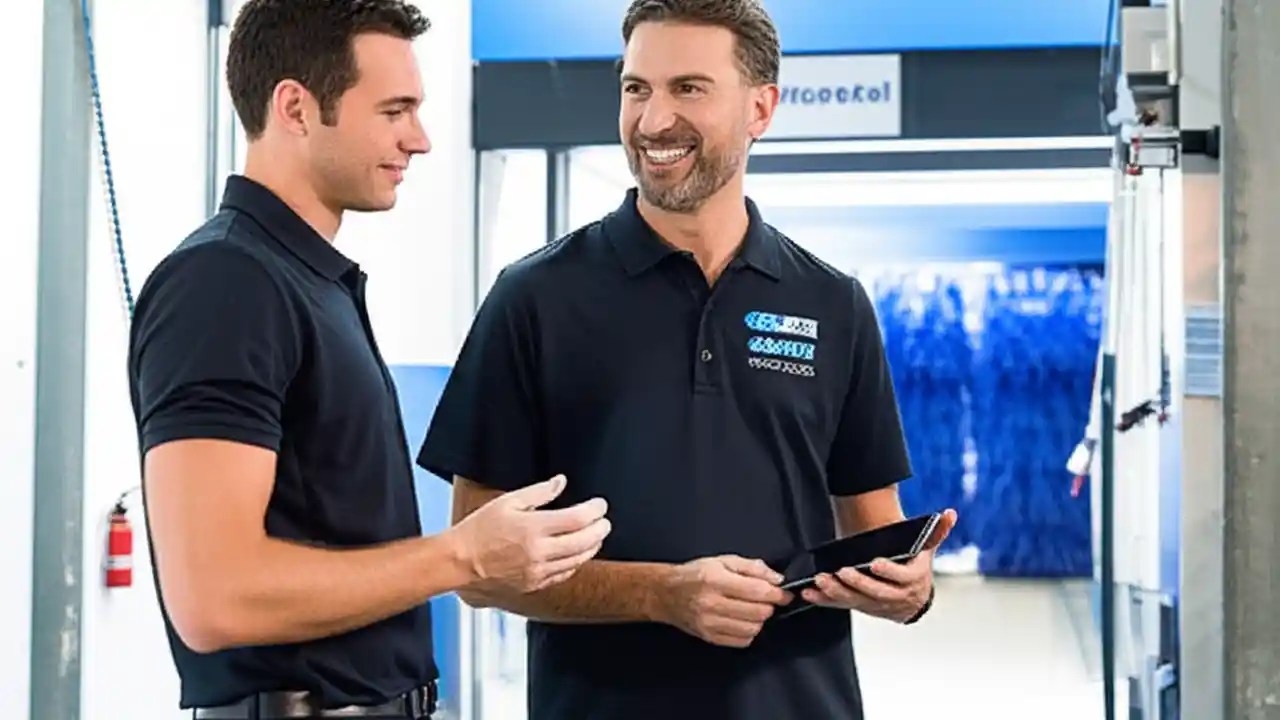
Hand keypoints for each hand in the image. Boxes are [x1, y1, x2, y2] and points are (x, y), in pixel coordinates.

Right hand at [451, 475, 610, 593]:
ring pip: (578, 560)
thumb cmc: (479, 530)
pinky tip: (577, 554)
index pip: (577, 519)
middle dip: (600, 529)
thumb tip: (561, 482)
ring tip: (596, 536)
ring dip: (592, 546)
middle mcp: (538, 552)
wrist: (460, 562)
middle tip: (605, 521)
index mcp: (533, 528)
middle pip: (584, 541)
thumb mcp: (508, 502)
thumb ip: (539, 492)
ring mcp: (538, 571)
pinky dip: (576, 563)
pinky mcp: (534, 584)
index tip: (600, 504)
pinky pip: (564, 574)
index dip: (595, 510)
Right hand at [653, 555, 793, 648]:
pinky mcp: (709, 637)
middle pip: (758, 612)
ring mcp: (709, 623)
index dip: (777, 594)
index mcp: (716, 579)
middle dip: (769, 606)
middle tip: (766, 600)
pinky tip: (741, 620)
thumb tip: (777, 579)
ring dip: (759, 619)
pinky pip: (742, 641)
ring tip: (751, 609)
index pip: (757, 591)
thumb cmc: (695, 574)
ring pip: (752, 628)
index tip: (784, 594)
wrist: (666, 593)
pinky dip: (748, 632)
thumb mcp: (723, 561)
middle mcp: (712, 603)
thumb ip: (752, 568)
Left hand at [802, 509, 956, 622]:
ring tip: (821, 580)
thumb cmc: (916, 569)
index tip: (874, 562)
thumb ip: (936, 533)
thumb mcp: (927, 551)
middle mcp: (895, 597)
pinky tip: (809, 593)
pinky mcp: (859, 607)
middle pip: (875, 592)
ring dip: (836, 592)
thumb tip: (950, 513)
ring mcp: (876, 605)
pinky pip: (841, 605)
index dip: (888, 572)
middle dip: (857, 583)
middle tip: (840, 571)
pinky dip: (824, 600)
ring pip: (856, 601)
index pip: (901, 578)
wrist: (912, 599)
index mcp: (912, 582)